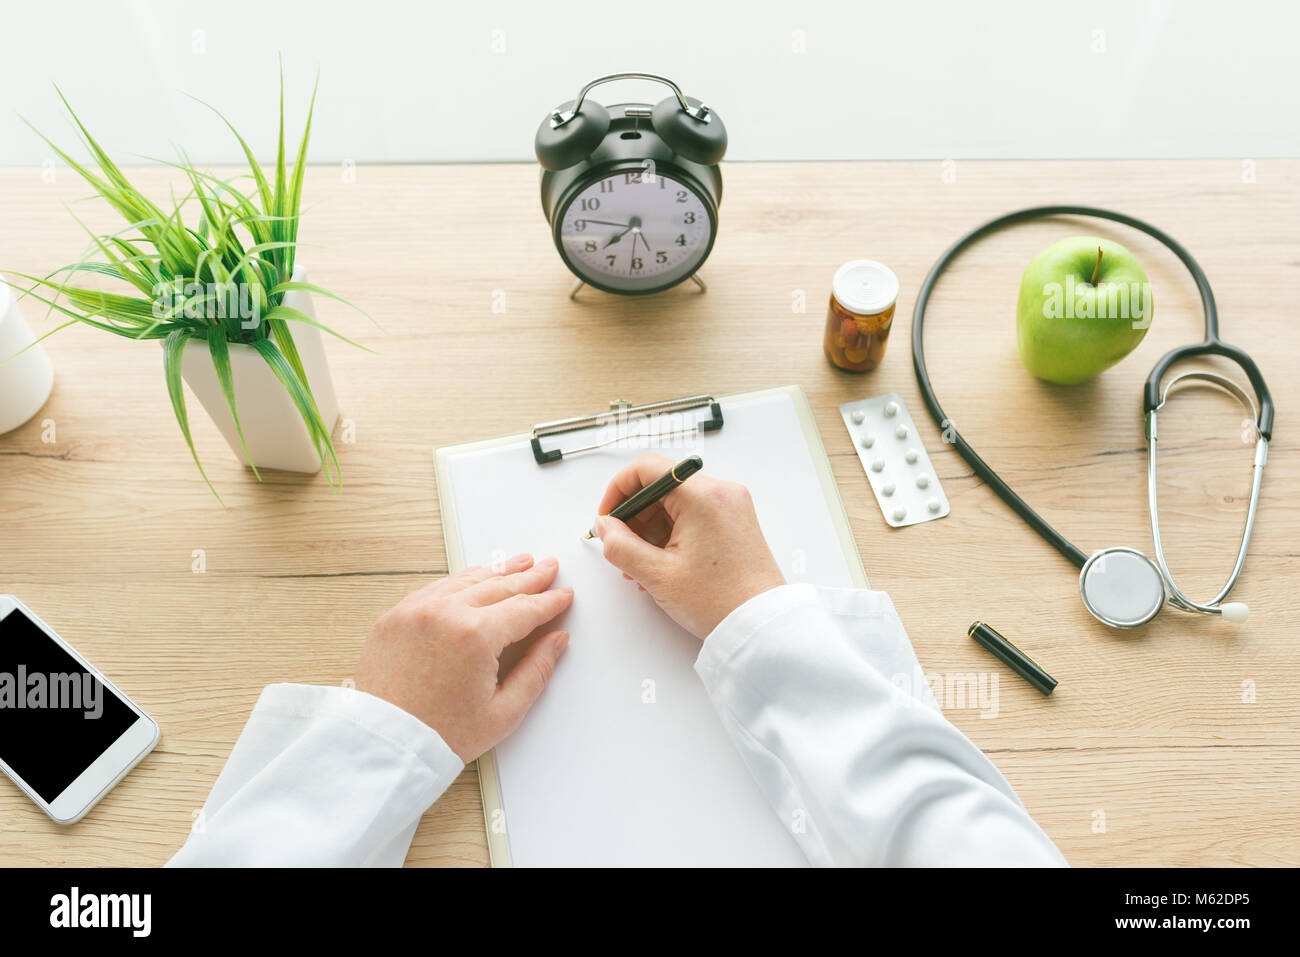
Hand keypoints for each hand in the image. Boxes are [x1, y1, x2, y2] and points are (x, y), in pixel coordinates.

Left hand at [356, 554, 572, 762]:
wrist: (383, 745)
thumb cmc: (439, 736)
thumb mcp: (503, 712)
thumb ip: (537, 671)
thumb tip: (557, 641)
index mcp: (475, 636)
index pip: (524, 608)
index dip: (549, 601)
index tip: (563, 595)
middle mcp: (445, 613)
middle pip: (499, 586)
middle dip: (529, 577)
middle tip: (548, 567)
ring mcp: (416, 610)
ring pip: (467, 580)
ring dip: (497, 571)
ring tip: (519, 563)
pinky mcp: (395, 616)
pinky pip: (436, 588)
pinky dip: (462, 580)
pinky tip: (476, 577)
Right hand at [595, 453, 785, 639]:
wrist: (760, 625)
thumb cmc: (720, 602)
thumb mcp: (657, 575)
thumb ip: (620, 546)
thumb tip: (604, 527)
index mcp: (703, 496)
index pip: (647, 468)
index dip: (618, 489)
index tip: (607, 516)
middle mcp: (720, 492)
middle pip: (661, 487)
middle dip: (635, 516)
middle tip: (620, 547)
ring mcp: (731, 506)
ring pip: (675, 503)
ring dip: (651, 529)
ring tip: (640, 566)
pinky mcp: (734, 522)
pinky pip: (692, 517)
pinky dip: (672, 534)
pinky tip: (660, 565)